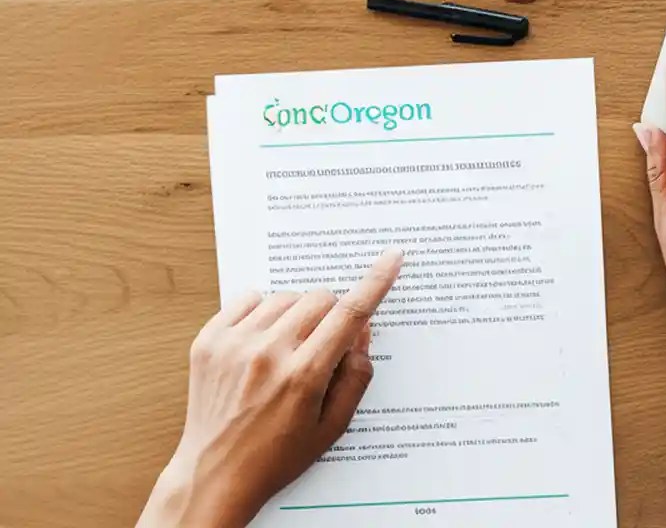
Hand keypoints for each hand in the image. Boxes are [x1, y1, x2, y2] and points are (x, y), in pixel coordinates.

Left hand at [137, 248, 404, 527]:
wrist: (214, 474)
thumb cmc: (276, 456)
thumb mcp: (333, 426)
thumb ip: (356, 376)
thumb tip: (362, 331)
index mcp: (304, 376)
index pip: (350, 314)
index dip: (376, 282)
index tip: (392, 258)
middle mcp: (268, 353)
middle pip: (319, 299)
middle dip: (331, 314)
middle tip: (323, 344)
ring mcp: (233, 344)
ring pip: (285, 297)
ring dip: (297, 313)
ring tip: (289, 347)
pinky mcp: (208, 341)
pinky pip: (248, 299)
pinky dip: (263, 311)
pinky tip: (263, 339)